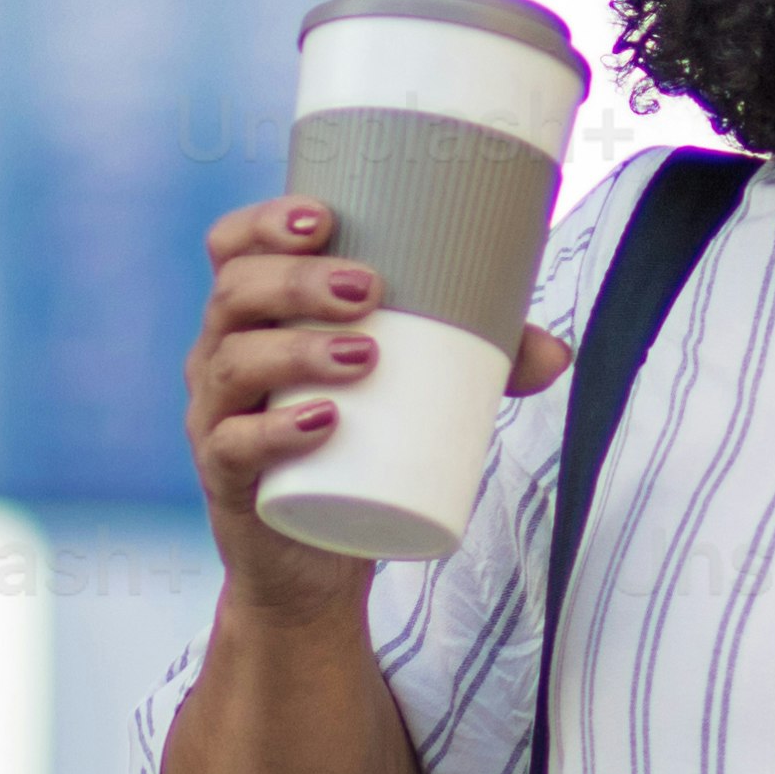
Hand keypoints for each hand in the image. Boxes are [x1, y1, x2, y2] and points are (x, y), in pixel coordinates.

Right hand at [183, 191, 570, 601]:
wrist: (312, 558)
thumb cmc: (353, 448)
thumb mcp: (410, 395)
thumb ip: (481, 365)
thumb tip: (558, 352)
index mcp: (254, 315)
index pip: (232, 246)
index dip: (266, 220)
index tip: (324, 216)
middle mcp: (221, 355)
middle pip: (235, 293)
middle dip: (298, 280)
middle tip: (368, 289)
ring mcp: (216, 417)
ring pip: (233, 363)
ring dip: (298, 349)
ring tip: (364, 356)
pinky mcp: (226, 478)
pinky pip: (232, 445)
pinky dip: (275, 432)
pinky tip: (320, 423)